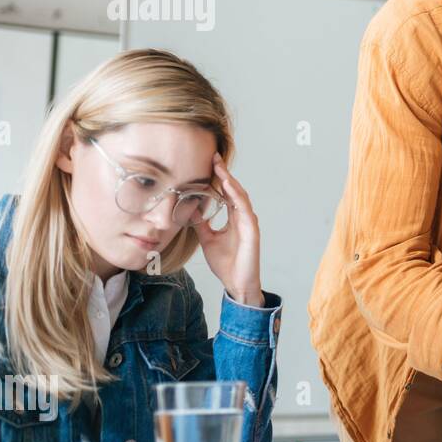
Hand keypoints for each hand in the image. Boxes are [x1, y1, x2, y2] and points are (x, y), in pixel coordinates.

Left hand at [195, 152, 263, 307]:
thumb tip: (190, 209)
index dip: (219, 178)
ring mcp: (248, 223)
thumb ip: (201, 223)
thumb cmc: (226, 263)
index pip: (226, 193)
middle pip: (234, 190)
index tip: (210, 163)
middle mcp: (242, 217)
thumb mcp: (207, 239)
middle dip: (225, 173)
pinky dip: (237, 197)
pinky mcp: (252, 231)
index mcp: (233, 218)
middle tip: (214, 157)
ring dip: (231, 181)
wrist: (235, 283)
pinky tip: (229, 187)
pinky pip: (244, 209)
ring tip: (220, 168)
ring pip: (240, 196)